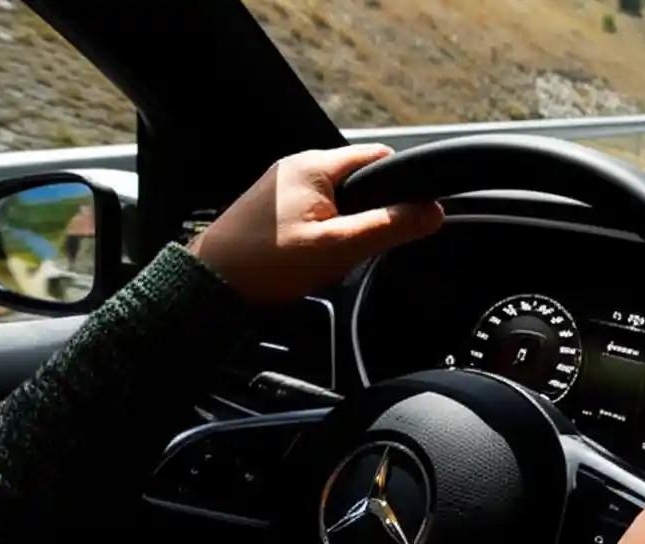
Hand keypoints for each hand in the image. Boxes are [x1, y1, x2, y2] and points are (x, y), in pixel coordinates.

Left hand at [189, 144, 442, 305]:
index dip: (402, 183)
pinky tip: (317, 256)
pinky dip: (328, 230)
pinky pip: (318, 209)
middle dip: (373, 210)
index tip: (413, 213)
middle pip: (359, 178)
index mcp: (314, 165)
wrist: (211, 285)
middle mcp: (298, 166)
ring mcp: (283, 186)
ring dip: (349, 223)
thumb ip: (388, 227)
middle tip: (366, 245)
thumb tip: (433, 212)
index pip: (378, 156)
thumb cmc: (267, 264)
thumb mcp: (338, 248)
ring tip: (337, 254)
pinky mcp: (274, 207)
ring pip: (339, 197)